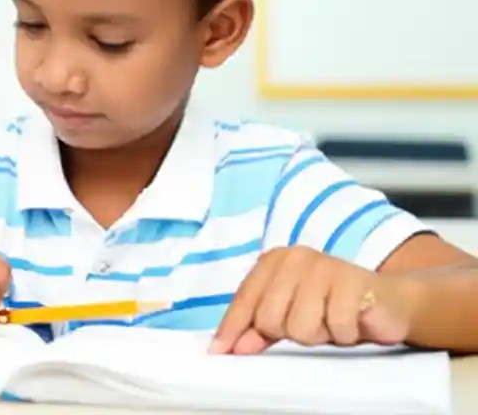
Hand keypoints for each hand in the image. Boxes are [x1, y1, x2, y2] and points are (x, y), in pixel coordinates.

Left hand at [211, 246, 418, 354]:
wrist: (390, 301)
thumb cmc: (333, 307)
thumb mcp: (290, 316)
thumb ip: (258, 328)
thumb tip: (231, 347)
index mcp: (274, 261)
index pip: (244, 300)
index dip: (232, 329)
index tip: (220, 352)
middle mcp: (296, 258)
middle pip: (269, 319)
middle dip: (289, 333)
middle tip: (313, 324)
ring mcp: (325, 266)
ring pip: (299, 327)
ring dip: (319, 335)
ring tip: (332, 321)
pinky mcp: (353, 281)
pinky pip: (334, 327)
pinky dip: (343, 334)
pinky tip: (352, 323)